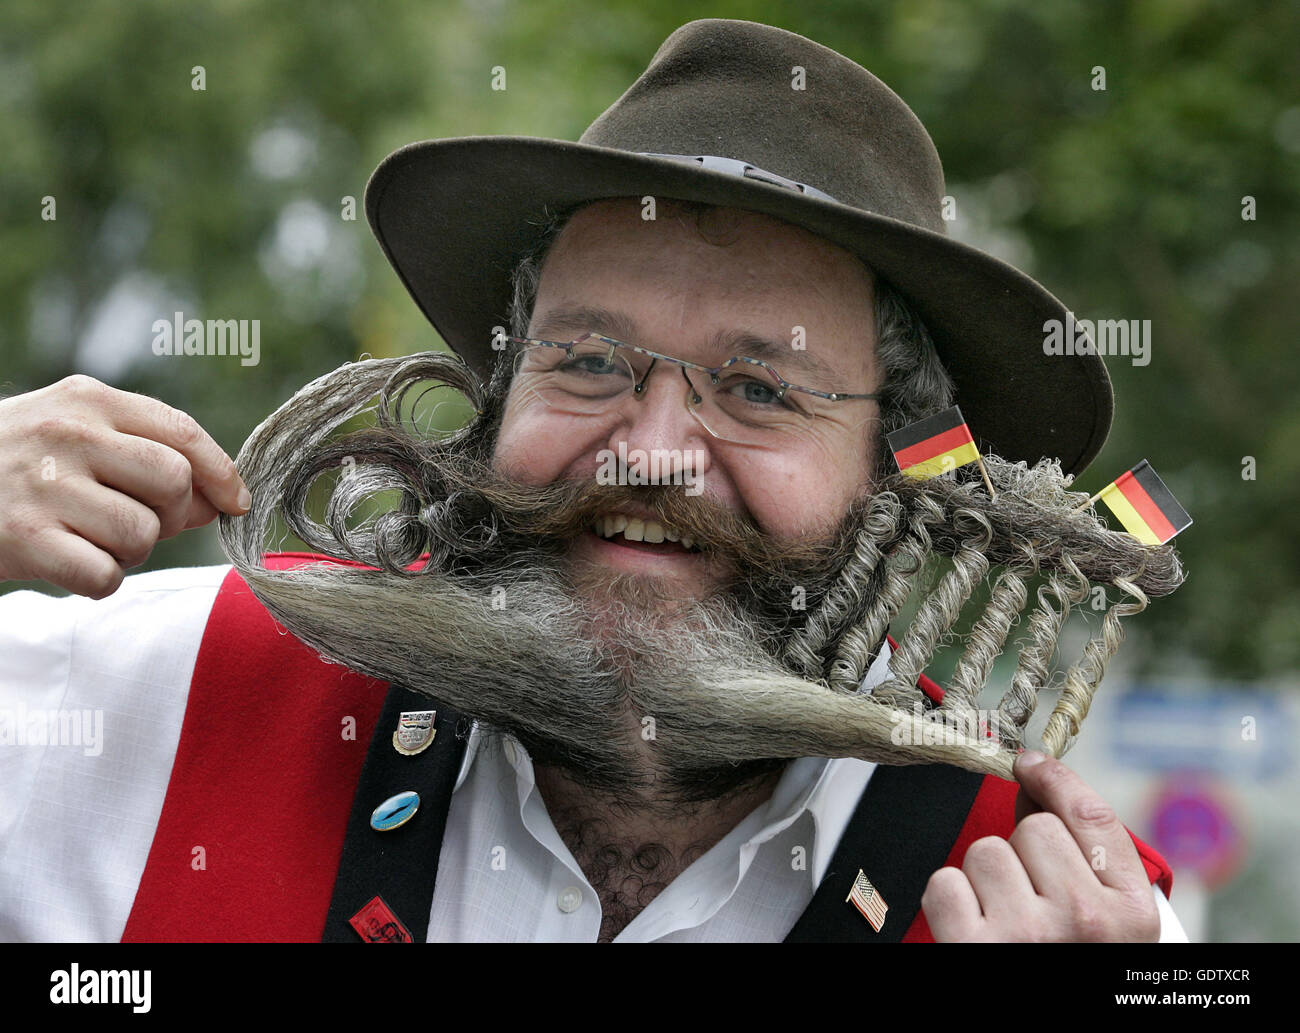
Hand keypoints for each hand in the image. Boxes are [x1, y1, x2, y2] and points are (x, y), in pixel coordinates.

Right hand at [0, 375, 248, 597]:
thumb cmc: (14, 465)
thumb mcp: (72, 433)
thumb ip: (142, 454)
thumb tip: (219, 499)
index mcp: (87, 400)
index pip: (181, 432)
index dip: (222, 472)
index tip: (236, 501)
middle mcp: (67, 434)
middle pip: (173, 484)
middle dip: (169, 515)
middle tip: (132, 520)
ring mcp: (44, 486)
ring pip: (143, 534)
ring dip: (129, 551)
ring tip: (88, 537)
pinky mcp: (24, 538)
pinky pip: (106, 575)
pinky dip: (99, 580)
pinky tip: (68, 562)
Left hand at [921, 751, 1160, 941]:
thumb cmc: (1071, 972)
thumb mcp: (1108, 933)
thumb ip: (1086, 866)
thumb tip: (1035, 797)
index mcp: (1132, 917)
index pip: (1093, 817)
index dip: (1057, 779)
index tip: (1032, 764)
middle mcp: (1085, 922)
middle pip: (1034, 830)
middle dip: (1022, 854)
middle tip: (1028, 900)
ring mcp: (1027, 934)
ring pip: (986, 850)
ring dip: (984, 879)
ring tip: (1002, 921)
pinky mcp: (972, 947)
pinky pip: (946, 882)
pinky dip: (950, 903)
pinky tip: (972, 931)